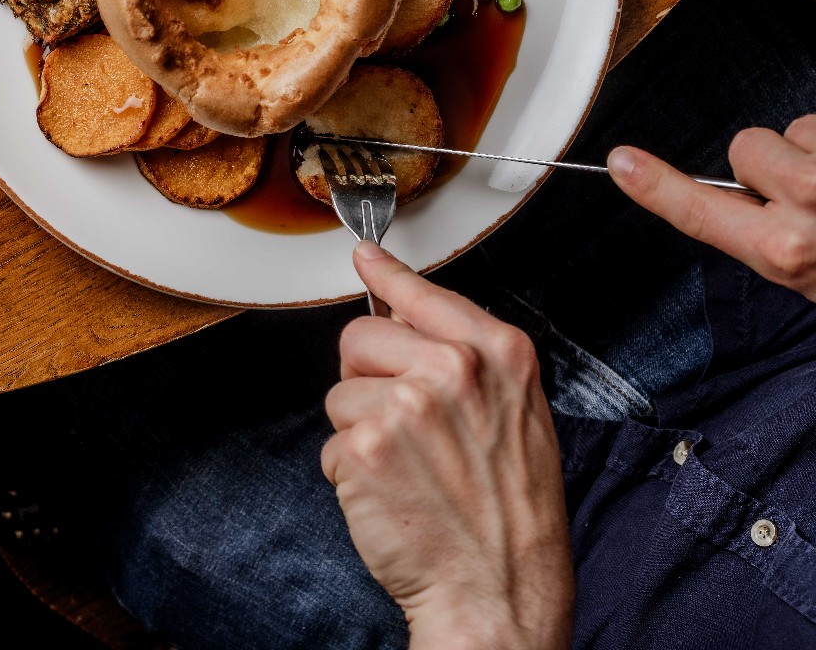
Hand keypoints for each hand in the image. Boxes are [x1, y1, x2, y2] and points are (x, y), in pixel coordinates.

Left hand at [323, 243, 572, 649]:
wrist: (501, 596)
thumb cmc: (513, 517)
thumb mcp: (519, 418)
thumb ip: (468, 355)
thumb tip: (397, 297)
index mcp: (501, 355)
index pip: (422, 292)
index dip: (386, 275)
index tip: (364, 253)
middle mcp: (454, 369)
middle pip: (359, 339)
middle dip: (368, 382)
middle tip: (410, 433)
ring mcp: (406, 406)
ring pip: (340, 395)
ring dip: (360, 434)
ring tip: (411, 472)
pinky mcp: (364, 447)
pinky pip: (331, 444)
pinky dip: (350, 475)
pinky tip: (393, 497)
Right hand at [610, 118, 815, 300]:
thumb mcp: (799, 269)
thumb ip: (759, 235)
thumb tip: (734, 197)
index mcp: (783, 248)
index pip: (698, 210)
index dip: (655, 186)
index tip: (621, 162)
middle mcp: (806, 204)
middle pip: (747, 147)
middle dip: (769, 162)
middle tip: (806, 194)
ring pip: (793, 129)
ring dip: (809, 151)